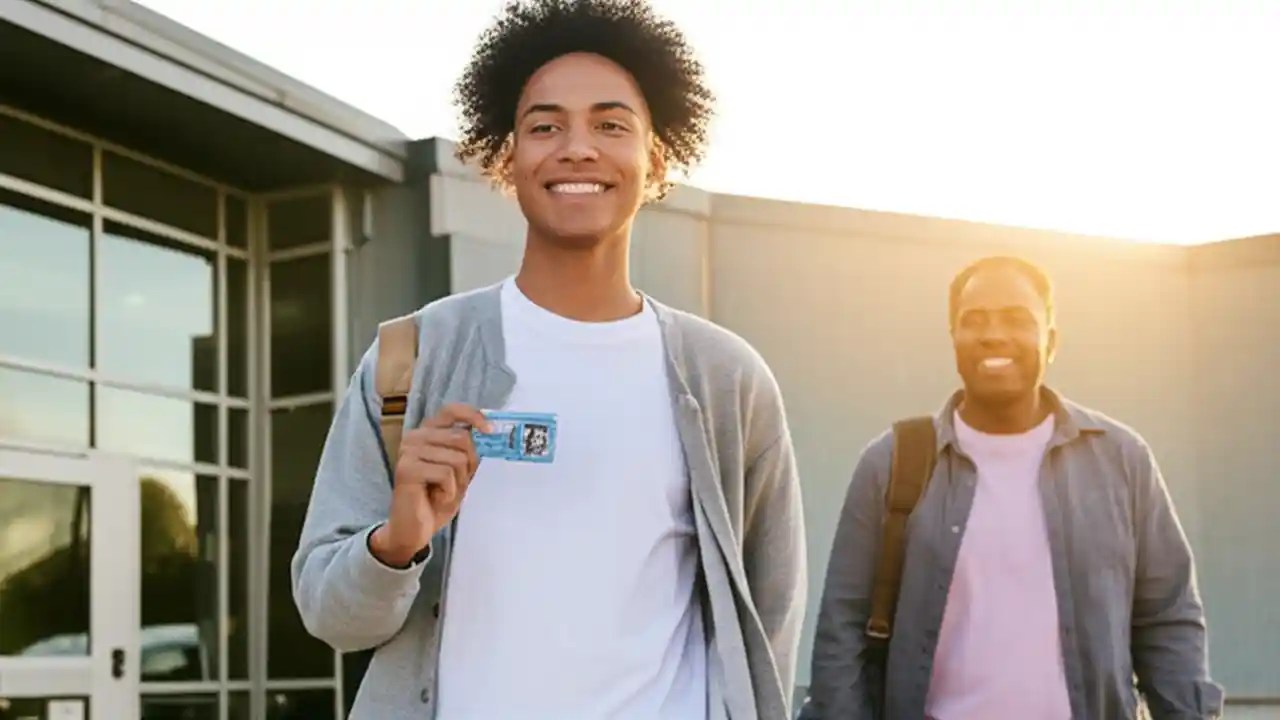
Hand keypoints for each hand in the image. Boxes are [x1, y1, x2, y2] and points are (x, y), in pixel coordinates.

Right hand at [371, 403, 490, 566]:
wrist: (414, 529)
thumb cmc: (436, 499)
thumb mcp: (460, 472)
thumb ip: (468, 452)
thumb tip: (488, 432)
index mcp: (427, 432)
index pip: (451, 411)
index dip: (473, 416)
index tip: (490, 430)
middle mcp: (414, 437)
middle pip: (461, 438)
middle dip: (468, 465)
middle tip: (455, 483)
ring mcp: (408, 451)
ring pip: (457, 458)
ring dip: (458, 482)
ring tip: (442, 492)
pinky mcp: (406, 469)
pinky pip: (446, 474)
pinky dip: (448, 491)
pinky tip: (435, 498)